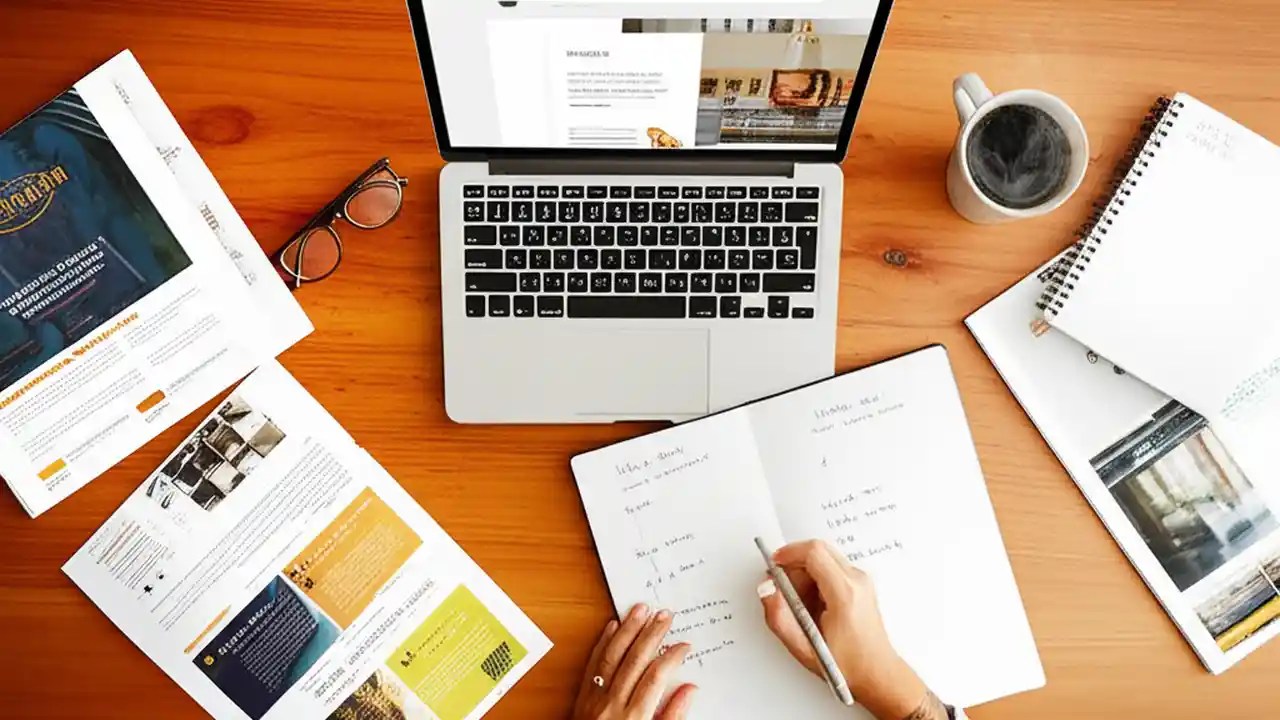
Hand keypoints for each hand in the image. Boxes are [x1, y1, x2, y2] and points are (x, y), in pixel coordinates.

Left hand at [573, 603, 697, 719]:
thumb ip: (672, 717)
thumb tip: (690, 689)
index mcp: (635, 718)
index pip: (656, 677)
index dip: (671, 657)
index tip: (684, 645)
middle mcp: (613, 705)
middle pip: (635, 660)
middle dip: (651, 634)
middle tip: (665, 615)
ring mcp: (595, 700)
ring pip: (612, 656)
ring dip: (627, 630)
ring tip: (640, 609)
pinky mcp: (581, 698)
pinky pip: (592, 664)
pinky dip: (602, 643)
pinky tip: (611, 626)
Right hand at [758, 540, 940, 719]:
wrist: (876, 673)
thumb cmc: (846, 664)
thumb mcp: (803, 647)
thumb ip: (778, 617)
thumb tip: (767, 589)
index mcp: (844, 593)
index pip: (814, 552)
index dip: (789, 553)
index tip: (775, 564)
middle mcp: (857, 581)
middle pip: (818, 550)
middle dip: (795, 564)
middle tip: (786, 590)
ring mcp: (861, 581)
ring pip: (824, 558)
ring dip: (806, 574)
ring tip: (803, 605)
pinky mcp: (860, 584)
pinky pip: (832, 567)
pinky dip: (816, 579)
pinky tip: (815, 605)